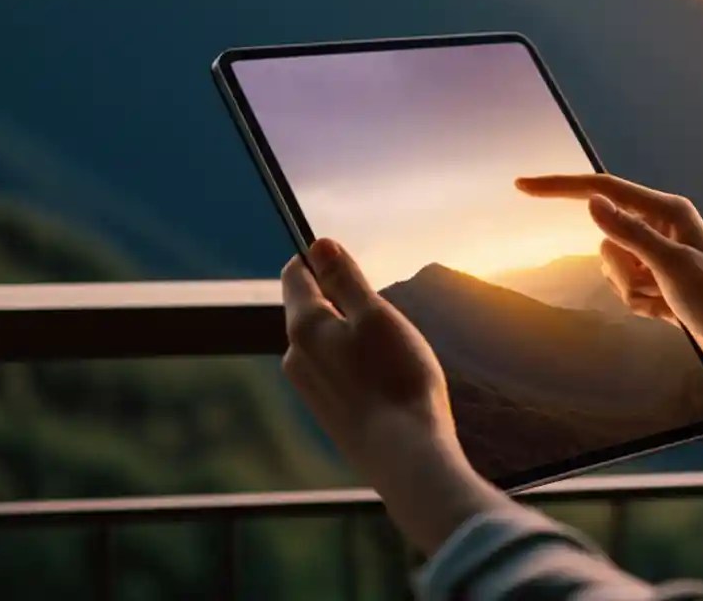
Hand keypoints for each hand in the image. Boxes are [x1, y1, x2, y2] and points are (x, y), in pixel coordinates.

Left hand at [281, 238, 507, 552]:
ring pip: (327, 343)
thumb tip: (318, 244)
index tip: (353, 269)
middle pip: (311, 309)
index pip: (295, 275)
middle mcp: (295, 357)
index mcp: (303, 327)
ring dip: (355, 338)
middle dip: (344, 303)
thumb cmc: (398, 380)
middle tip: (386, 319)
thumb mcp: (377, 316)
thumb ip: (345, 279)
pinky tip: (388, 383)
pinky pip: (338, 373)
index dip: (321, 262)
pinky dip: (359, 367)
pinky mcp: (327, 413)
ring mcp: (309, 389)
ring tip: (393, 356)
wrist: (407, 458)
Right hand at [516, 174, 702, 373]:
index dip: (560, 187)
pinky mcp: (655, 280)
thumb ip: (629, 233)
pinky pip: (622, 288)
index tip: (522, 187)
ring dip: (630, 290)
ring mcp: (655, 255)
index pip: (602, 190)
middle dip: (620, 269)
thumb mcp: (672, 265)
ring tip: (665, 301)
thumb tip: (592, 202)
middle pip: (605, 239)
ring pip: (610, 266)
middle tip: (655, 284)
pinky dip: (639, 303)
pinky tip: (667, 312)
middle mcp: (658, 228)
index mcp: (666, 211)